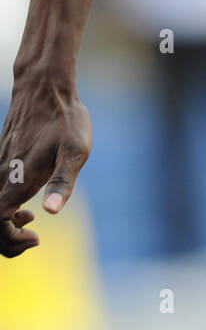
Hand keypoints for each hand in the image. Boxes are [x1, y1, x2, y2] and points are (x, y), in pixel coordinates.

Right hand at [0, 74, 90, 256]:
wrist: (45, 88)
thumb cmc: (65, 118)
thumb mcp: (75, 151)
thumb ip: (62, 183)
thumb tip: (51, 212)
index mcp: (16, 181)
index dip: (12, 241)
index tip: (37, 236)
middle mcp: (1, 176)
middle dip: (7, 240)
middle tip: (34, 236)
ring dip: (6, 224)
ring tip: (31, 219)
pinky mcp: (1, 161)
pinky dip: (5, 208)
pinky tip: (27, 204)